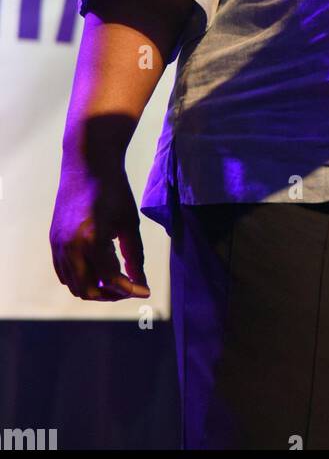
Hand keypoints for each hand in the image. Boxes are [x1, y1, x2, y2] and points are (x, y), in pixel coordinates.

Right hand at [50, 158, 149, 300]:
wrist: (88, 164)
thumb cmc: (114, 189)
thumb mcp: (129, 222)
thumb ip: (134, 255)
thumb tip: (140, 281)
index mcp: (92, 240)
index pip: (111, 279)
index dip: (130, 289)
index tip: (145, 291)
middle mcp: (70, 247)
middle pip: (88, 290)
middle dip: (111, 295)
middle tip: (129, 288)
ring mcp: (58, 245)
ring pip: (74, 284)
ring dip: (95, 288)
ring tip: (115, 280)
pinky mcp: (53, 241)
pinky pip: (64, 272)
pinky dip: (81, 277)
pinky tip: (98, 269)